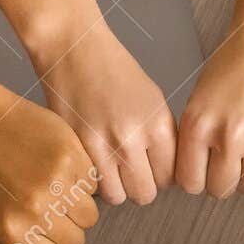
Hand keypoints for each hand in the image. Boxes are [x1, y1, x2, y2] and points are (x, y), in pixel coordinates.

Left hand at [0, 94, 99, 243]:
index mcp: (14, 231)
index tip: (49, 239)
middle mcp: (37, 209)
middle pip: (77, 240)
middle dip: (68, 230)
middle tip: (53, 211)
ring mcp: (57, 181)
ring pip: (89, 215)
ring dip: (78, 208)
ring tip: (58, 192)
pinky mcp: (71, 155)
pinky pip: (92, 183)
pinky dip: (81, 180)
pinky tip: (59, 169)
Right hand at [31, 20, 175, 206]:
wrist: (72, 46)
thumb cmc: (111, 67)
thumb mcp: (151, 98)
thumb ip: (161, 136)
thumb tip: (167, 171)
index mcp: (157, 124)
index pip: (172, 177)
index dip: (161, 176)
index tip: (152, 168)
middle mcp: (132, 137)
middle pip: (146, 193)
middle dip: (140, 185)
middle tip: (130, 171)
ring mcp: (102, 145)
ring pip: (119, 196)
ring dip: (115, 187)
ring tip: (110, 168)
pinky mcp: (75, 147)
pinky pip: (91, 185)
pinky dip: (92, 180)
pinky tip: (91, 161)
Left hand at [176, 15, 243, 197]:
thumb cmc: (233, 64)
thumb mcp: (198, 100)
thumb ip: (194, 139)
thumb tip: (194, 178)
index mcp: (198, 126)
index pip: (190, 183)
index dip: (197, 179)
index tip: (204, 172)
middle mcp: (228, 135)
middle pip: (220, 190)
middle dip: (223, 179)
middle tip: (229, 162)